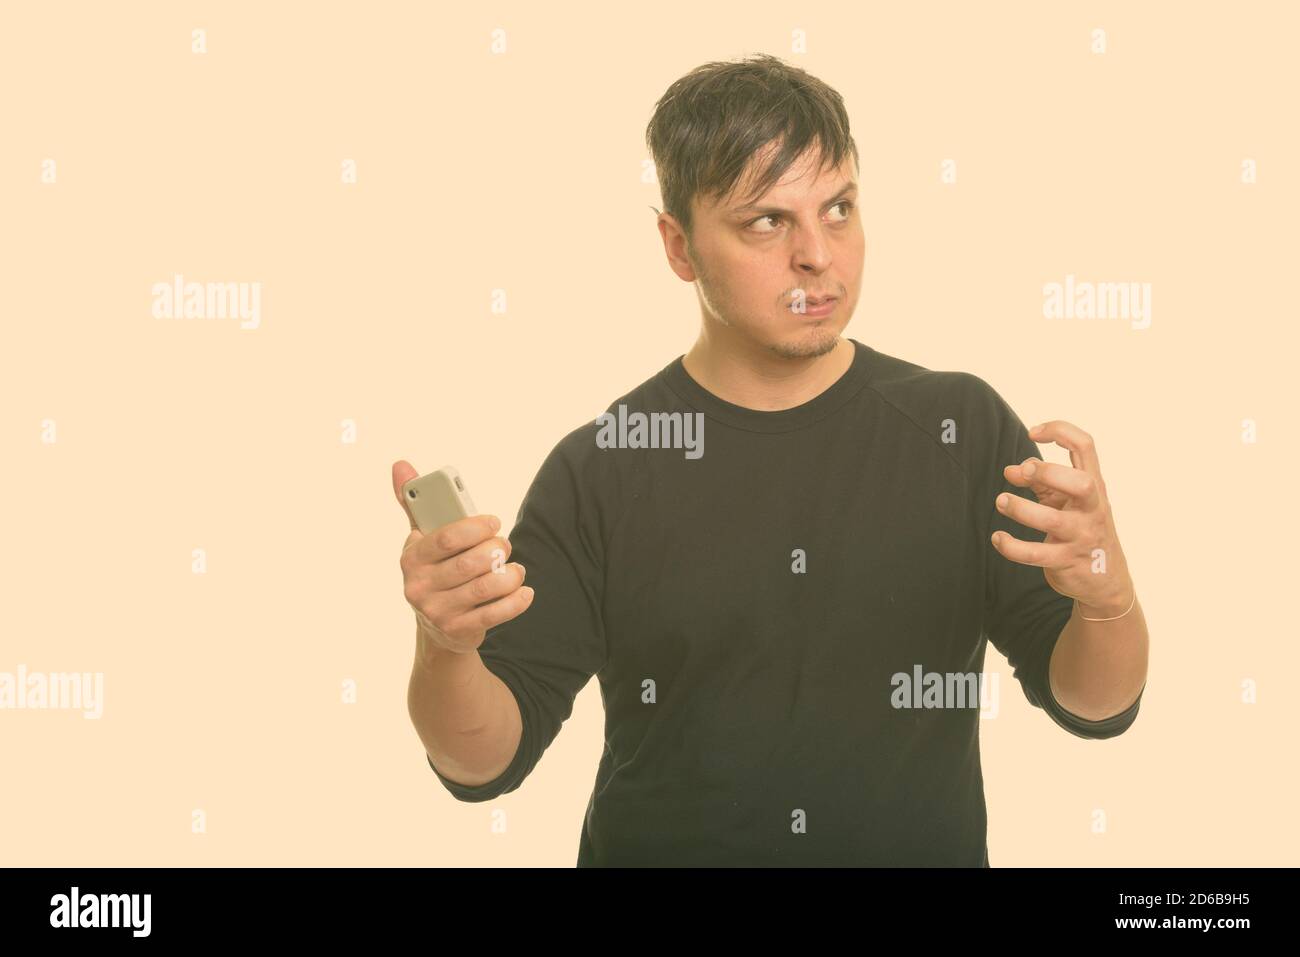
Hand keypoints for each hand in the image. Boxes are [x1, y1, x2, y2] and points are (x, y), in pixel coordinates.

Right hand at [392, 460, 533, 654]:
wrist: (437, 626)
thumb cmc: (436, 570)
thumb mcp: (422, 539)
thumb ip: (415, 503)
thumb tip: (401, 465)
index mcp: (411, 558)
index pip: (445, 538)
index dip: (475, 527)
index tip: (494, 522)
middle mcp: (419, 586)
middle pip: (469, 563)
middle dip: (496, 550)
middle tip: (505, 546)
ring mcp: (437, 611)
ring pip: (485, 587)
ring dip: (509, 575)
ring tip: (516, 569)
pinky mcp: (458, 630)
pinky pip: (494, 614)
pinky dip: (515, 601)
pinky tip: (524, 591)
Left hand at [990, 421, 1133, 615]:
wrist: (1107, 581)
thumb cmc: (1082, 530)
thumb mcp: (1067, 502)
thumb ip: (1041, 483)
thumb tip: (1011, 470)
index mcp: (1095, 486)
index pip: (1086, 447)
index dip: (1060, 431)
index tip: (1033, 433)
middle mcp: (1093, 509)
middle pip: (1081, 482)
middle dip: (1049, 472)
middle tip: (1024, 471)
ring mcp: (1082, 536)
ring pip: (1052, 520)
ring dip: (1021, 509)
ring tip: (1001, 502)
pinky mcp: (1067, 561)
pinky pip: (1036, 554)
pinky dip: (1012, 546)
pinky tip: (998, 538)